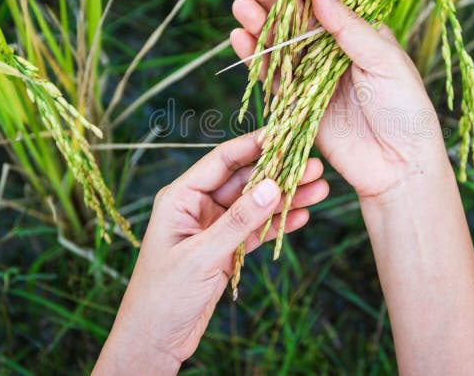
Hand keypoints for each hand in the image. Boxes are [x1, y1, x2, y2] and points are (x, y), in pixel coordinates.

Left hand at [94, 132, 328, 373]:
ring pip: (254, 206)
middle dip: (279, 173)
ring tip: (319, 188)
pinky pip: (256, 231)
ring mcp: (212, 229)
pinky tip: (302, 216)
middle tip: (314, 165)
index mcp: (180, 197)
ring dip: (285, 198)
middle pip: (244, 181)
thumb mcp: (202, 255)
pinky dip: (278, 224)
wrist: (154, 340)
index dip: (253, 145)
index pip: (222, 161)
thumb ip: (239, 221)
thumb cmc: (164, 294)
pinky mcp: (225, 251)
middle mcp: (197, 207)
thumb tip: (272, 186)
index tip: (284, 134)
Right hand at [231, 0, 452, 200]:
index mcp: (359, 31)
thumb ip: (349, 27)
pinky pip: (272, 76)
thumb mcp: (384, 60)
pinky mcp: (298, 103)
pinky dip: (255, 58)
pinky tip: (240, 38)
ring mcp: (312, 75)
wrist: (400, 167)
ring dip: (258, 22)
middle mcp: (332, 49)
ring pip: (278, 42)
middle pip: (294, 14)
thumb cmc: (405, 110)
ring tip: (241, 4)